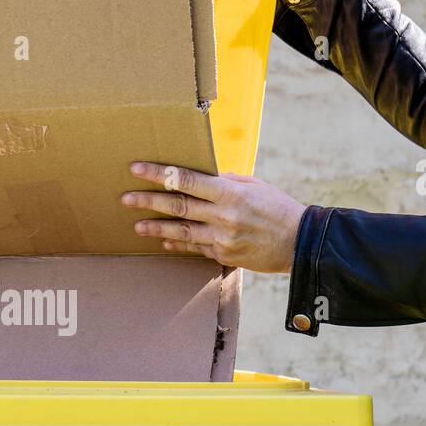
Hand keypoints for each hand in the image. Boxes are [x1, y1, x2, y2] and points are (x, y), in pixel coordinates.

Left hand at [122, 163, 306, 273]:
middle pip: (177, 206)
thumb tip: (200, 176)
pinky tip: (164, 241)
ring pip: (181, 231)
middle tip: (125, 198)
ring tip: (136, 226)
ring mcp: (222, 238)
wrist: (300, 243)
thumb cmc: (277, 207)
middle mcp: (222, 215)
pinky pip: (195, 248)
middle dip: (148, 201)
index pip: (186, 179)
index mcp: (229, 192)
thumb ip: (225, 181)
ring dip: (156, 228)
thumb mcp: (253, 186)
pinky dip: (178, 244)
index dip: (159, 174)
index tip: (137, 169)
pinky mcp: (223, 255)